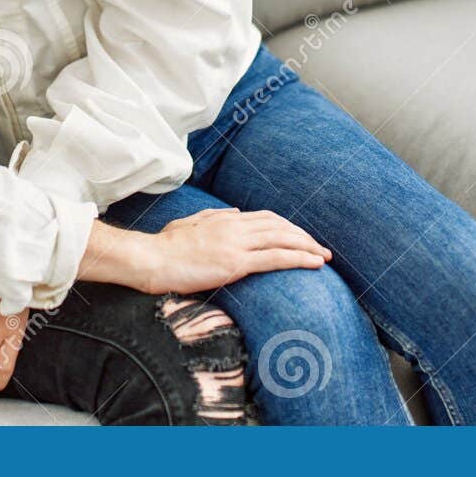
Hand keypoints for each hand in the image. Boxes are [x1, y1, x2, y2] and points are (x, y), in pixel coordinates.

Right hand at [81, 208, 331, 295]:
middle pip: (280, 227)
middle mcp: (235, 226)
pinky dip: (299, 259)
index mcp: (225, 219)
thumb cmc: (165, 246)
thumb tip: (236, 212)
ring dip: (308, 247)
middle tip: (321, 248)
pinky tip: (314, 264)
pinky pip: (275, 259)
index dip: (287, 227)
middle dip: (304, 237)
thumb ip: (215, 217)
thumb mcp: (190, 224)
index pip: (266, 218)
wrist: (151, 259)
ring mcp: (236, 244)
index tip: (300, 236)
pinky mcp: (235, 263)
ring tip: (324, 257)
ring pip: (283, 240)